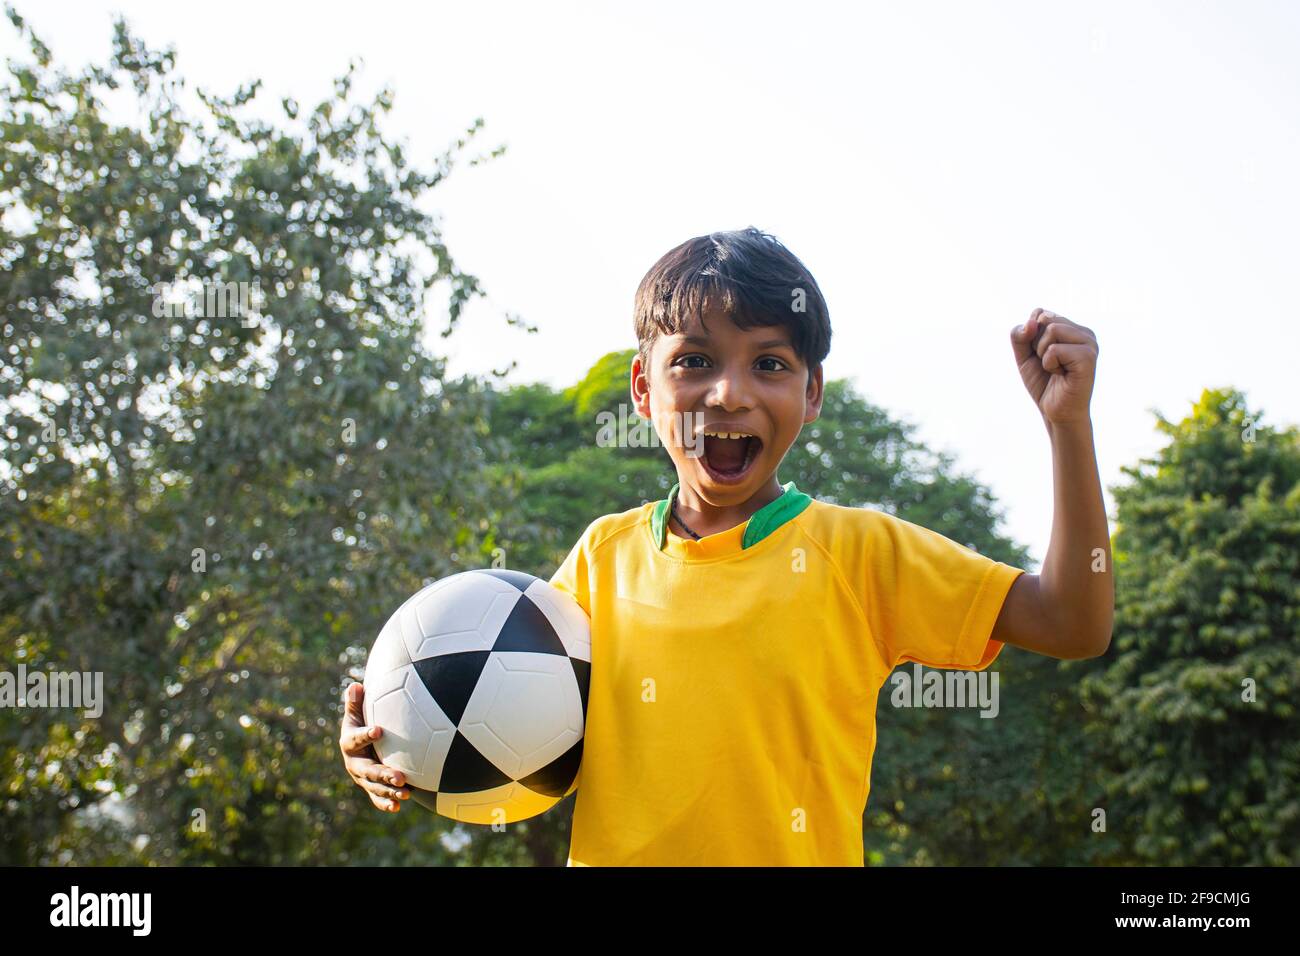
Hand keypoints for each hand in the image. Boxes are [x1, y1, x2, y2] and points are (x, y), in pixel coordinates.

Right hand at [339, 682, 409, 811]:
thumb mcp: (358, 711)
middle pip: (367, 770)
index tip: (379, 731)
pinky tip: (398, 806)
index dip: (365, 735)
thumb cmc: (362, 721)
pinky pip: (377, 797)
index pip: (355, 739)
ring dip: (389, 791)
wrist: (362, 742)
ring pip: (375, 786)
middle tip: (399, 776)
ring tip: (406, 792)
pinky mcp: (371, 787)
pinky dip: (386, 803)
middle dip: (382, 774)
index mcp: (349, 742)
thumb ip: (355, 701)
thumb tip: (355, 686)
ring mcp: (363, 778)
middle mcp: (354, 763)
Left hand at [1010, 308, 1097, 425]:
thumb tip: (1032, 320)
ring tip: (1056, 369)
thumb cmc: (1044, 383)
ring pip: (1051, 330)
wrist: (1056, 412)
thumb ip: (1020, 335)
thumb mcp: (1024, 355)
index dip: (1030, 336)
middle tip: (1049, 364)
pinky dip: (1049, 364)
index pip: (1040, 313)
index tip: (1041, 355)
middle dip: (1036, 344)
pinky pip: (1054, 349)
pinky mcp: (1088, 357)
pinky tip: (1061, 374)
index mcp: (1072, 328)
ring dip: (1043, 354)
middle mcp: (1084, 332)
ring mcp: (1089, 343)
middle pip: (1045, 319)